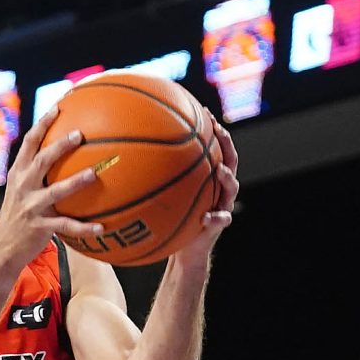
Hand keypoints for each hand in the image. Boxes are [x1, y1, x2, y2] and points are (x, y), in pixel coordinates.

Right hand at [0, 106, 103, 266]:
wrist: (0, 250)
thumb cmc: (17, 218)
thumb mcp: (19, 192)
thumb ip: (36, 175)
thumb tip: (61, 157)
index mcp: (18, 174)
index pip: (30, 142)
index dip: (43, 123)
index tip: (58, 107)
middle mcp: (23, 187)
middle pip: (42, 160)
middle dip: (60, 145)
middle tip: (79, 134)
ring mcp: (31, 208)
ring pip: (55, 192)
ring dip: (75, 182)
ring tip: (93, 174)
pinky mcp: (40, 228)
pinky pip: (66, 227)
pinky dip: (84, 228)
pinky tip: (101, 227)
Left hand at [167, 118, 238, 269]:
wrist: (184, 246)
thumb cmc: (172, 217)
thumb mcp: (163, 195)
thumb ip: (156, 177)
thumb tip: (128, 156)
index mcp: (209, 175)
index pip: (216, 148)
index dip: (214, 130)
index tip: (206, 113)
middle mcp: (220, 187)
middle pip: (231, 160)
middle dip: (226, 145)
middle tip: (218, 132)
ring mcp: (223, 204)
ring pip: (232, 188)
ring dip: (227, 178)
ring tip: (219, 172)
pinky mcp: (219, 224)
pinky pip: (221, 220)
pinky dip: (215, 217)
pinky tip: (206, 217)